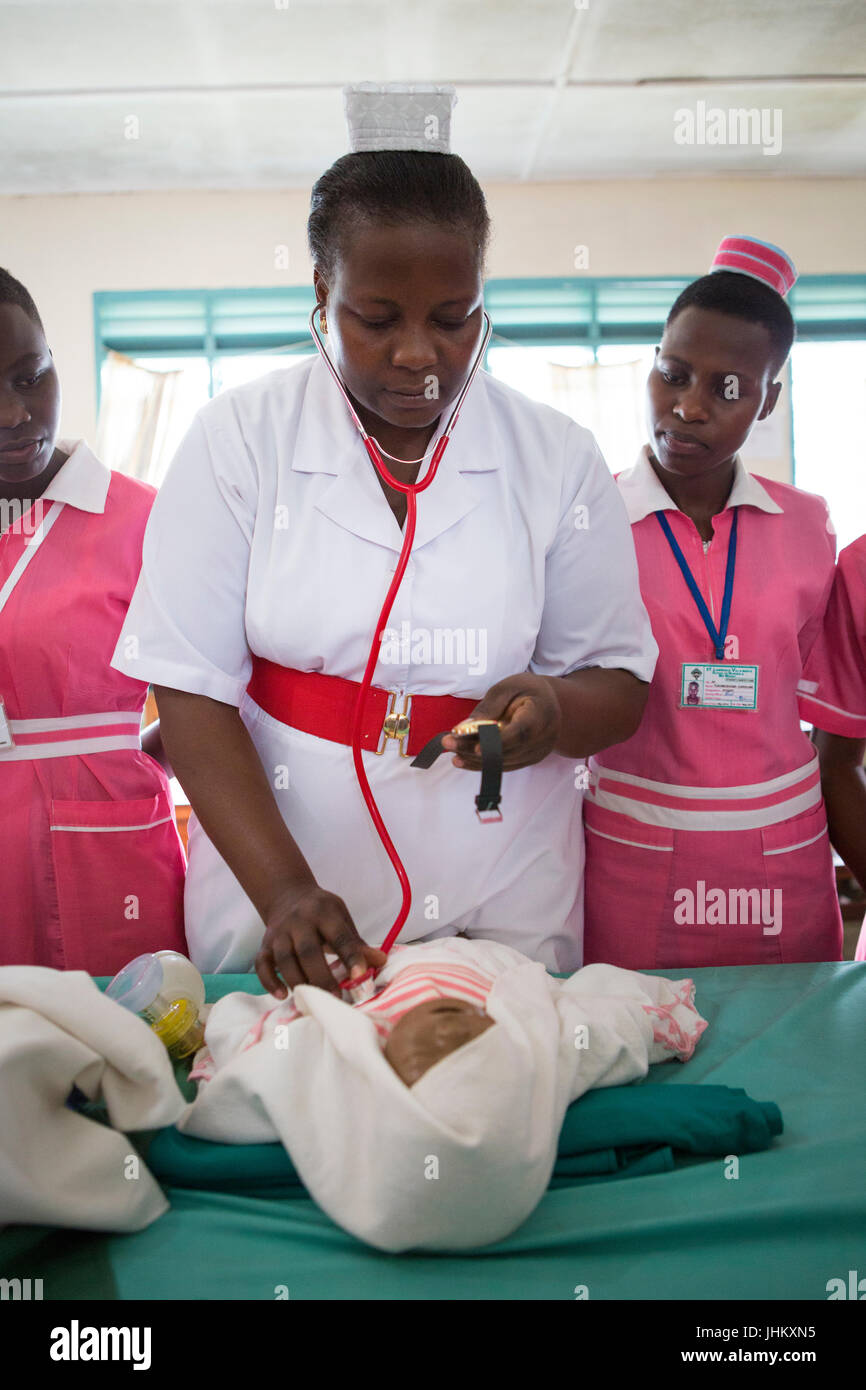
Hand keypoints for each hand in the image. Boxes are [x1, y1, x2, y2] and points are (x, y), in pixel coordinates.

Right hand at [255, 879, 387, 998]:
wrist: (288, 896)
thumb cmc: (321, 913)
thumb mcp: (341, 919)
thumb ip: (356, 942)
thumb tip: (380, 961)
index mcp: (323, 912)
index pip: (339, 936)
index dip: (351, 956)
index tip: (361, 976)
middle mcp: (298, 921)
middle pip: (308, 951)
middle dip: (322, 977)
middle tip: (336, 997)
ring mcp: (278, 933)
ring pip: (284, 959)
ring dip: (298, 981)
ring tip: (312, 999)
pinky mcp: (264, 945)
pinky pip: (262, 965)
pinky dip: (269, 981)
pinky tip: (282, 995)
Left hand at [440, 673, 561, 771]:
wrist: (548, 702)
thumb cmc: (526, 690)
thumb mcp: (507, 688)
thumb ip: (489, 708)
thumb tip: (464, 728)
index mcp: (542, 714)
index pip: (521, 733)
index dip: (498, 742)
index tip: (475, 746)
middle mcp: (544, 738)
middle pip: (508, 750)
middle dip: (475, 749)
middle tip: (447, 742)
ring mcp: (538, 752)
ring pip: (504, 761)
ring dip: (474, 758)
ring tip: (450, 748)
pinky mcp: (529, 760)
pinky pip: (504, 765)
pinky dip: (482, 763)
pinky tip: (461, 759)